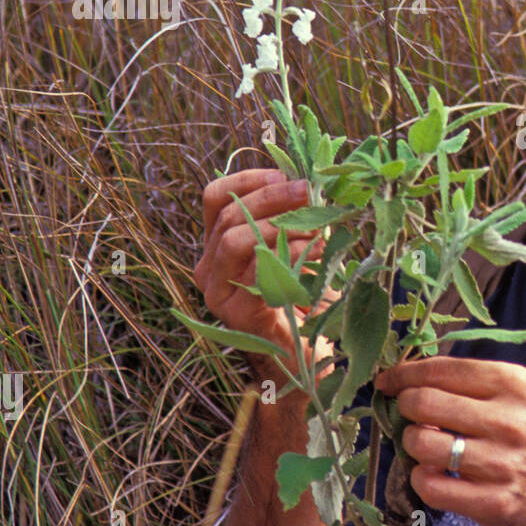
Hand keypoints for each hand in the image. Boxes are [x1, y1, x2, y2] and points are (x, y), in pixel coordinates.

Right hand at [194, 168, 337, 382]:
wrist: (304, 353)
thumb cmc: (303, 295)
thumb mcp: (295, 247)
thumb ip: (293, 216)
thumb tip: (309, 179)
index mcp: (218, 243)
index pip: (215, 197)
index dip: (250, 179)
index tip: (288, 173)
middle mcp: (209, 267)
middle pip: (229, 215)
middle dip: (273, 197)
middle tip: (310, 191)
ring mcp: (218, 293)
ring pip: (234, 240)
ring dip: (279, 225)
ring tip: (315, 225)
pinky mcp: (236, 314)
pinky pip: (256, 272)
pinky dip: (290, 255)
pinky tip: (316, 254)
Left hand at [376, 358, 525, 525]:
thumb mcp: (523, 394)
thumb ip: (476, 383)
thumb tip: (414, 378)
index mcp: (513, 383)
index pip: (441, 369)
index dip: (404, 374)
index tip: (388, 381)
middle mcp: (508, 420)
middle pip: (422, 403)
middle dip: (404, 407)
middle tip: (408, 415)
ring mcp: (502, 463)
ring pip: (421, 445)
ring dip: (412, 445)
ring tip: (426, 447)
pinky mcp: (496, 502)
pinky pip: (431, 487)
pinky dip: (422, 479)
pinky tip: (434, 474)